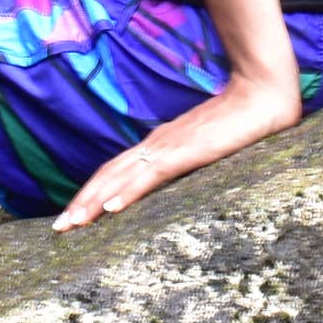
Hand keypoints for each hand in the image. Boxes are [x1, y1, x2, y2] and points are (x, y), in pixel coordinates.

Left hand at [54, 73, 301, 228]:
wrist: (262, 94)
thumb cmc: (241, 122)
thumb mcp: (207, 148)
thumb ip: (190, 160)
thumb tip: (177, 176)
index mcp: (159, 144)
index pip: (117, 171)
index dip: (93, 192)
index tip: (75, 215)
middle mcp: (156, 144)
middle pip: (109, 175)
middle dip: (82, 202)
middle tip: (60, 228)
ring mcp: (168, 147)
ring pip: (121, 177)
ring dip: (93, 201)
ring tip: (72, 223)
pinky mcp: (185, 152)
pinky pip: (149, 176)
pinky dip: (126, 192)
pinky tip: (110, 209)